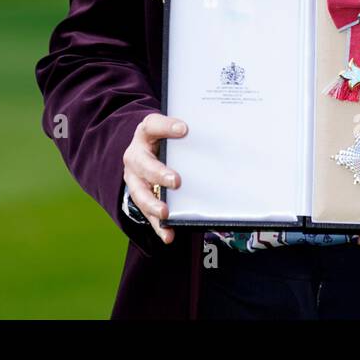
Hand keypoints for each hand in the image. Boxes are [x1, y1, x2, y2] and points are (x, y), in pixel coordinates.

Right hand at [122, 113, 187, 243]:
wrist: (145, 150)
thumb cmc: (166, 139)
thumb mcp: (172, 132)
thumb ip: (190, 135)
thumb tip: (225, 139)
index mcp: (146, 133)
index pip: (152, 125)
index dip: (166, 126)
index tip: (184, 129)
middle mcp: (136, 155)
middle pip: (143, 164)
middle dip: (159, 173)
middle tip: (176, 181)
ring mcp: (134, 178)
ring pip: (139, 192)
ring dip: (153, 204)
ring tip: (166, 213)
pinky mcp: (139, 196)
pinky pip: (146, 214)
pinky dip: (157, 226)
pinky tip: (168, 234)